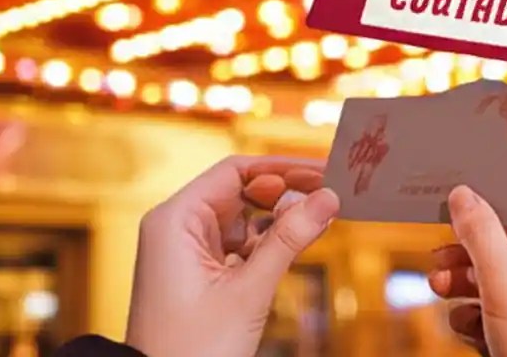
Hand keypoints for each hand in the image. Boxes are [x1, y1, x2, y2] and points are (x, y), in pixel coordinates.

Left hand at [125, 156, 337, 356]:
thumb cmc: (192, 349)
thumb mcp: (249, 291)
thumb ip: (289, 239)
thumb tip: (327, 198)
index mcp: (175, 220)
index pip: (235, 172)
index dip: (281, 168)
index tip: (323, 171)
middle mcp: (178, 228)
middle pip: (241, 191)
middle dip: (285, 193)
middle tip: (330, 195)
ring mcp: (187, 251)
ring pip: (244, 218)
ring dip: (280, 219)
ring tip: (320, 219)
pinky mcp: (199, 272)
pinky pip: (240, 244)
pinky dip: (269, 242)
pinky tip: (298, 241)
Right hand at [428, 187, 506, 356]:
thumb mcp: (506, 284)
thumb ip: (481, 235)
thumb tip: (463, 193)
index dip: (486, 195)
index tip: (448, 191)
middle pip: (499, 237)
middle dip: (465, 248)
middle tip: (435, 254)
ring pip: (489, 273)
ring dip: (461, 280)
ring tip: (438, 287)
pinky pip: (489, 307)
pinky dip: (472, 314)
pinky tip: (464, 325)